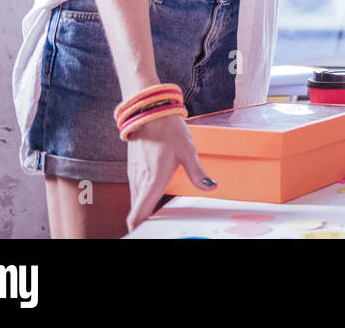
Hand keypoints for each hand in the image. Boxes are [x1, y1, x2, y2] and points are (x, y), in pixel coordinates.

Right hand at [125, 112, 215, 231]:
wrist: (150, 112)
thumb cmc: (169, 129)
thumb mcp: (188, 150)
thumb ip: (197, 172)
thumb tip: (211, 187)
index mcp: (154, 179)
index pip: (139, 211)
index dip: (139, 226)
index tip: (143, 233)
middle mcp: (141, 179)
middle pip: (136, 210)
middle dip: (142, 221)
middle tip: (154, 228)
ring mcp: (134, 174)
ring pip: (135, 200)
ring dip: (141, 210)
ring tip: (152, 219)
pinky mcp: (133, 168)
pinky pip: (135, 190)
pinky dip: (140, 199)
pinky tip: (150, 199)